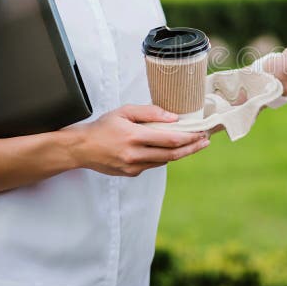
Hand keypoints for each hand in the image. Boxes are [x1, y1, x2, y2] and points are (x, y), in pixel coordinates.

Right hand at [64, 105, 209, 176]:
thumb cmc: (103, 127)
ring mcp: (133, 167)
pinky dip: (163, 157)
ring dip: (181, 153)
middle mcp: (135, 155)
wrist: (81, 148)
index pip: (170, 140)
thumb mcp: (125, 111)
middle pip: (172, 154)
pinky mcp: (131, 173)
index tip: (201, 133)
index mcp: (134, 137)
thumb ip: (150, 113)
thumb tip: (173, 118)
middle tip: (205, 141)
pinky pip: (153, 164)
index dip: (189, 138)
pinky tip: (170, 149)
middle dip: (192, 148)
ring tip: (194, 144)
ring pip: (164, 161)